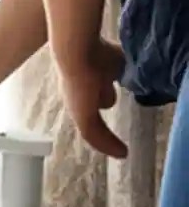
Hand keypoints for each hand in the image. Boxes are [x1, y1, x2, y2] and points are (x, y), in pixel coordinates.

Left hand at [57, 39, 126, 157]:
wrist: (77, 53)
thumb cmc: (97, 53)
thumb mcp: (114, 64)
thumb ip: (118, 73)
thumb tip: (129, 78)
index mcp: (82, 86)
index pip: (92, 98)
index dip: (103, 100)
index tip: (112, 104)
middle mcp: (76, 100)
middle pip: (88, 117)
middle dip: (101, 128)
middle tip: (114, 141)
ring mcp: (77, 109)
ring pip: (91, 129)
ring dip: (106, 141)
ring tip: (121, 152)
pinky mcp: (82, 117)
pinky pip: (94, 136)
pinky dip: (108, 145)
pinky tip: (122, 153)